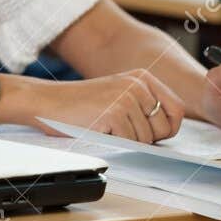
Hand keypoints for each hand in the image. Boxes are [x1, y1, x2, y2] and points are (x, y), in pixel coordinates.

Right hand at [3, 69, 185, 143]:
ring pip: (146, 139)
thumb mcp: (118, 96)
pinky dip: (113, 143)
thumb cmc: (78, 105)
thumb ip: (144, 107)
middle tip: (116, 128)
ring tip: (102, 125)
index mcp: (143, 78)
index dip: (165, 129)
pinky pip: (128, 142)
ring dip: (125, 141)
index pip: (177, 112)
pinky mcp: (115, 112)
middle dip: (144, 137)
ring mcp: (127, 97)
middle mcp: (138, 84)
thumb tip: (170, 131)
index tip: (146, 131)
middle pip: (164, 129)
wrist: (44, 101)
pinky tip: (97, 128)